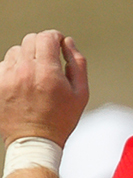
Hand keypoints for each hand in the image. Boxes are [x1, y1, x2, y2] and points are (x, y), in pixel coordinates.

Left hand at [0, 30, 88, 145]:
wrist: (35, 140)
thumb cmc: (61, 119)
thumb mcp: (81, 93)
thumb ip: (77, 63)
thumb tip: (68, 43)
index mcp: (48, 72)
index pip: (46, 37)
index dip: (55, 37)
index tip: (58, 44)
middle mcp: (24, 71)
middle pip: (30, 40)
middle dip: (41, 46)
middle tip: (48, 61)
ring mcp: (7, 77)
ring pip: (15, 51)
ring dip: (26, 57)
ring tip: (34, 75)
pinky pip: (3, 65)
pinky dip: (13, 69)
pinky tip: (22, 82)